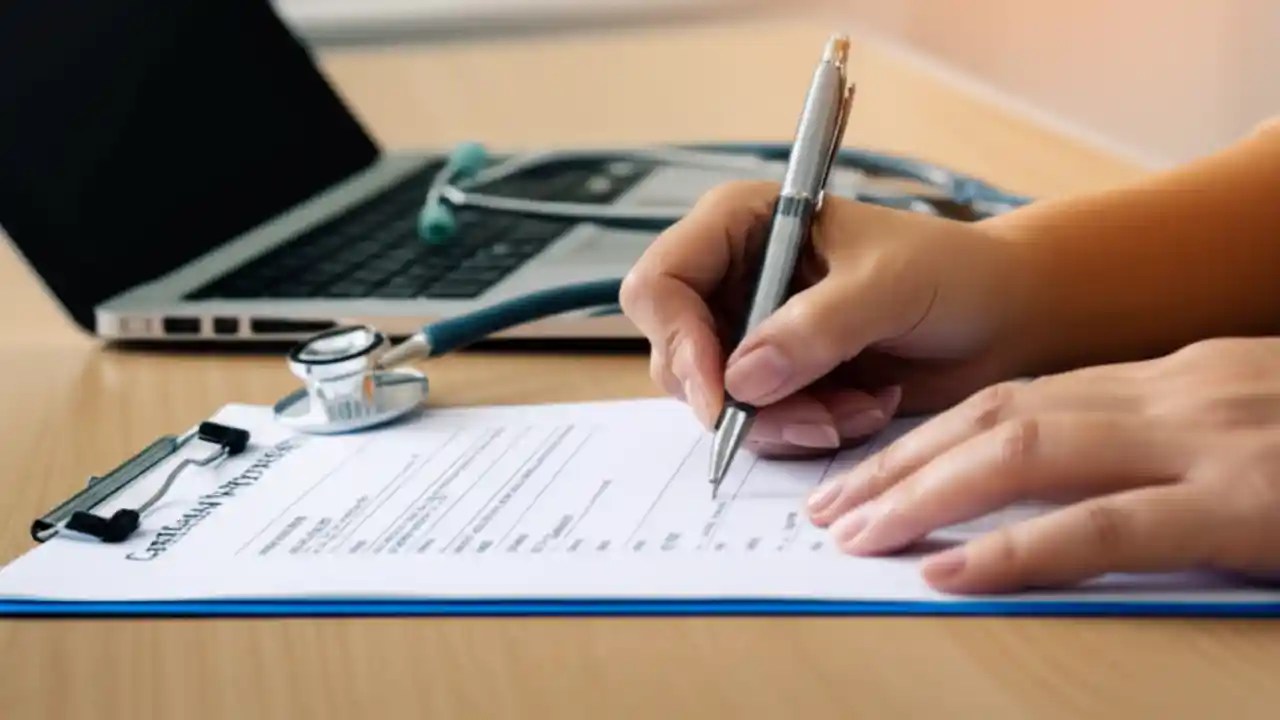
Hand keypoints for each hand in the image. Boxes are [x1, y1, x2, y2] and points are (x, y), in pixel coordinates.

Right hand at [619, 181, 1033, 455]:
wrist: (1001, 318)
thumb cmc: (952, 274)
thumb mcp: (888, 287)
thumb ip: (815, 328)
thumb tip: (741, 380)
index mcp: (740, 224)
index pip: (662, 282)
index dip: (679, 342)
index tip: (722, 399)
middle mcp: (732, 278)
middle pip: (676, 355)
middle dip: (743, 402)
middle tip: (817, 419)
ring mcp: (750, 333)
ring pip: (717, 402)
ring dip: (786, 421)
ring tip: (857, 407)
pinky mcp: (776, 380)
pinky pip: (757, 426)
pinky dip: (808, 429)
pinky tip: (862, 408)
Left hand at [808, 337, 1279, 593]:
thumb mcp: (1246, 423)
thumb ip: (1163, 440)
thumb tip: (1072, 482)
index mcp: (1174, 379)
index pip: (1022, 396)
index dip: (932, 433)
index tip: (871, 468)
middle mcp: (1175, 394)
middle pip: (1001, 415)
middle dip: (902, 461)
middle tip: (832, 506)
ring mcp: (1206, 442)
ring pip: (1026, 452)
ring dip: (925, 491)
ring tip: (855, 533)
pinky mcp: (1240, 503)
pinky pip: (1100, 526)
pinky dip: (1013, 549)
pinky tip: (948, 573)